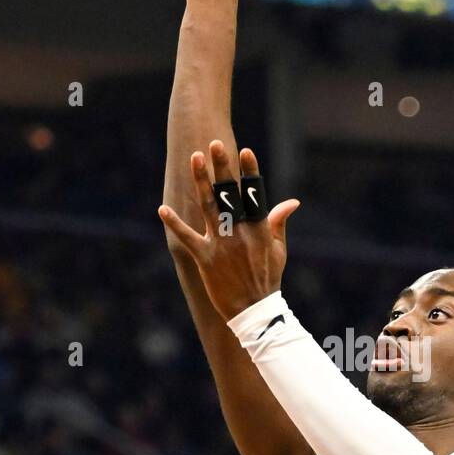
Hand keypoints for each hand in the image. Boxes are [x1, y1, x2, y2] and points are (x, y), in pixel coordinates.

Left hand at [159, 141, 298, 320]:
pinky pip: (187, 238)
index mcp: (259, 229)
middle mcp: (240, 232)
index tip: (245, 151)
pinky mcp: (205, 258)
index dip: (249, 171)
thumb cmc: (268, 279)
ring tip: (195, 158)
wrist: (254, 310)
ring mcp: (221, 244)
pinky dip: (174, 223)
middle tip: (214, 144)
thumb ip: (279, 222)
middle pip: (229, 193)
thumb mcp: (279, 249)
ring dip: (201, 181)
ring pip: (209, 206)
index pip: (254, 194)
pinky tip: (162, 209)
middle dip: (222, 167)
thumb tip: (291, 202)